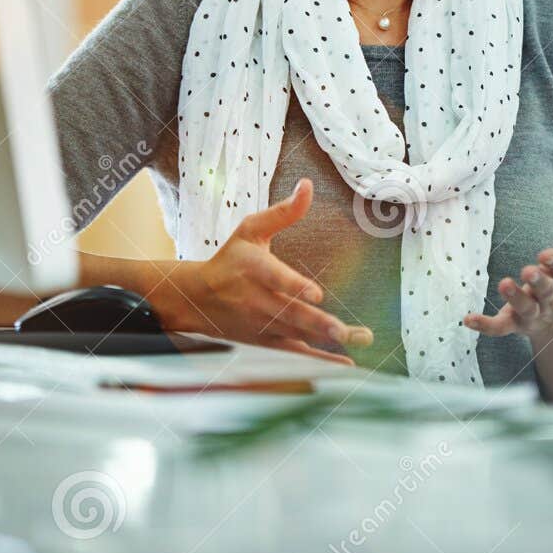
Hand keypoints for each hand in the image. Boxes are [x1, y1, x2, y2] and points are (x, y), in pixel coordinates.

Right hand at [149, 178, 372, 357]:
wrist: (195, 299)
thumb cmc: (230, 260)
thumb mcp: (251, 230)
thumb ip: (283, 212)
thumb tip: (307, 186)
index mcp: (254, 269)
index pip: (276, 279)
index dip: (295, 287)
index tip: (316, 295)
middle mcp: (258, 300)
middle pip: (291, 314)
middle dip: (319, 324)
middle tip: (344, 331)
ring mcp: (262, 325)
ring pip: (297, 336)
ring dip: (327, 341)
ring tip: (356, 340)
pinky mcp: (266, 341)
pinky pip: (294, 354)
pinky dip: (318, 361)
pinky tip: (344, 366)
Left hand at [463, 193, 552, 343]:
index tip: (546, 255)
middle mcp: (551, 298)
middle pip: (546, 291)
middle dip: (538, 282)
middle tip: (529, 272)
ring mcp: (533, 313)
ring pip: (525, 309)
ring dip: (515, 298)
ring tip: (504, 284)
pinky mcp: (514, 324)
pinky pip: (500, 328)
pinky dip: (485, 325)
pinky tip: (468, 319)